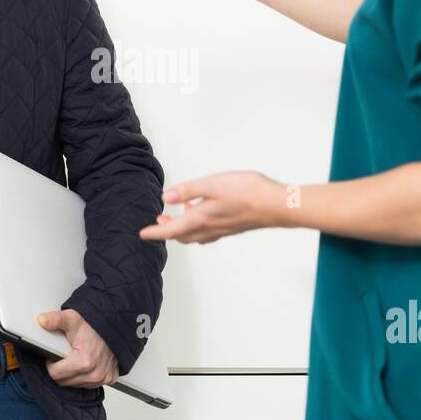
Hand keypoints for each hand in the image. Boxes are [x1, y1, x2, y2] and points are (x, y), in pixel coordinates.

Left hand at [35, 308, 119, 387]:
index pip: (54, 374)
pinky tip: (87, 363)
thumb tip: (41, 320)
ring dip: (73, 374)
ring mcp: (103, 378)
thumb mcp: (72, 319)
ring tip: (77, 357)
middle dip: (61, 369)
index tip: (56, 354)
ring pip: (76, 384)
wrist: (116, 324)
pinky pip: (89, 384)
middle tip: (66, 354)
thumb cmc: (94, 324)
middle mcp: (95, 373)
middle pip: (64, 381)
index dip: (51, 362)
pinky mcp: (109, 379)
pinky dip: (85, 376)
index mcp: (84, 362)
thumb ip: (55, 320)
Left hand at [140, 171, 284, 243]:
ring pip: (196, 234)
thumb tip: (166, 197)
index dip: (155, 232)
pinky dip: (199, 225)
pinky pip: (209, 232)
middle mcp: (210, 228)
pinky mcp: (233, 227)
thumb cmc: (248, 193)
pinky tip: (206, 212)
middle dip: (168, 229)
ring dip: (183, 227)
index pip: (171, 230)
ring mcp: (223, 230)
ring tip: (181, 211)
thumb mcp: (212, 184)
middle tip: (160, 219)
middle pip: (182, 235)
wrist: (278, 205)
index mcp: (201, 219)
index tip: (142, 234)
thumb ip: (188, 190)